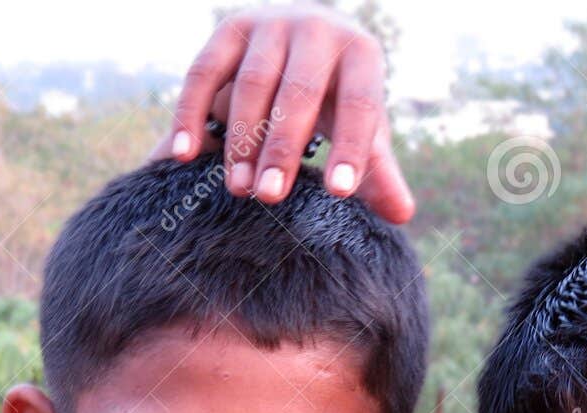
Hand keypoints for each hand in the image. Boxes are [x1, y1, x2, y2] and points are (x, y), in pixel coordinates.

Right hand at [154, 7, 413, 221]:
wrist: (303, 37)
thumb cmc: (339, 97)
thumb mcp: (365, 128)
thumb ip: (380, 169)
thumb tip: (402, 215)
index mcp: (361, 53)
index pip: (360, 105)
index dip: (350, 148)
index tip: (339, 193)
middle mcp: (317, 28)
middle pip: (299, 94)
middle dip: (283, 149)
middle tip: (270, 198)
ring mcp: (270, 23)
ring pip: (253, 85)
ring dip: (243, 139)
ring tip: (240, 189)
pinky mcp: (230, 27)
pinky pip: (204, 72)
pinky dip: (192, 114)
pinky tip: (184, 155)